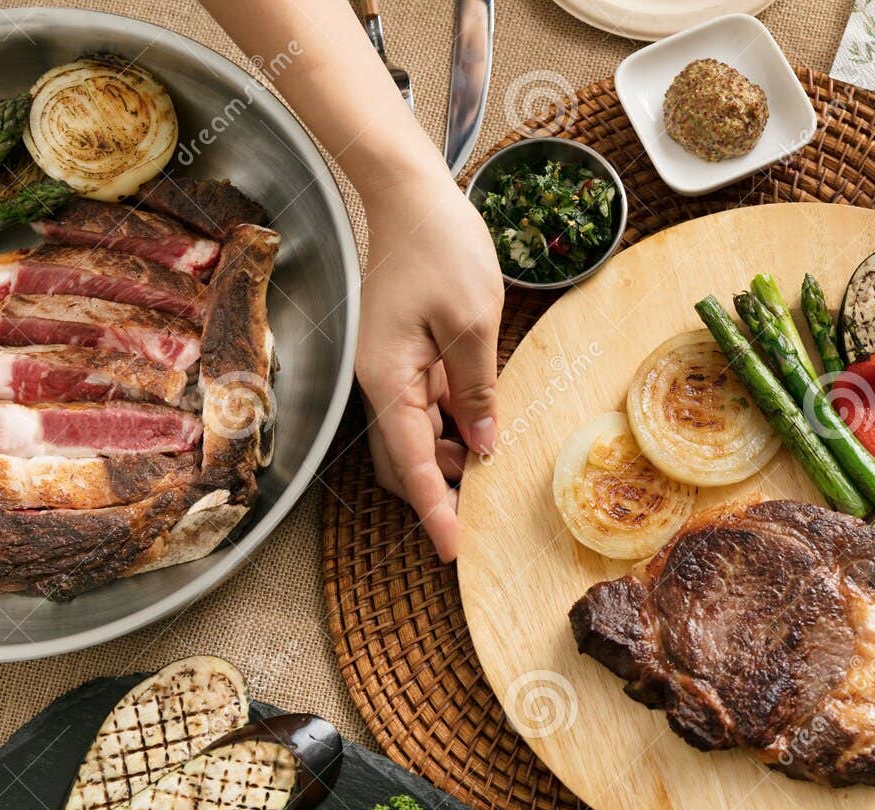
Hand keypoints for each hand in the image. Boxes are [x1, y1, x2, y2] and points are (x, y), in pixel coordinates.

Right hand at [355, 169, 503, 561]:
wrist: (408, 193)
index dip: (435, 511)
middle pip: (405, 461)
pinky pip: (424, 408)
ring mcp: (389, 370)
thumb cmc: (440, 247)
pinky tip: (483, 427)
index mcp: (388, 380)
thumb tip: (484, 446)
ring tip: (495, 465)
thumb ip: (478, 390)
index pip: (413, 464)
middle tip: (484, 519)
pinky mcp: (404, 357)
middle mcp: (379, 383)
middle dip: (442, 493)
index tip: (454, 551)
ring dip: (451, 459)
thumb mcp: (474, 323)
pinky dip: (452, 426)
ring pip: (416, 437)